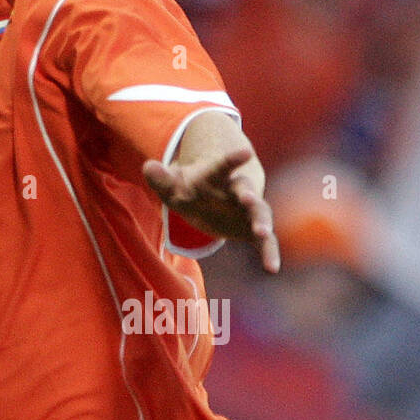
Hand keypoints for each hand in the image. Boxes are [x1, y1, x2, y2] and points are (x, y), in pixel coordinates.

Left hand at [143, 147, 280, 273]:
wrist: (209, 199)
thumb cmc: (188, 190)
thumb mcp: (171, 185)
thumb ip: (161, 178)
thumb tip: (148, 166)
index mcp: (215, 177)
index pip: (223, 167)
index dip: (232, 159)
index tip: (246, 151)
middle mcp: (236, 191)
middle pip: (244, 189)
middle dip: (247, 193)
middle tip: (249, 198)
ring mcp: (247, 210)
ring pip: (260, 212)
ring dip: (261, 222)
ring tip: (261, 232)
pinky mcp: (251, 229)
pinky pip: (265, 242)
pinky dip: (269, 253)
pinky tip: (272, 269)